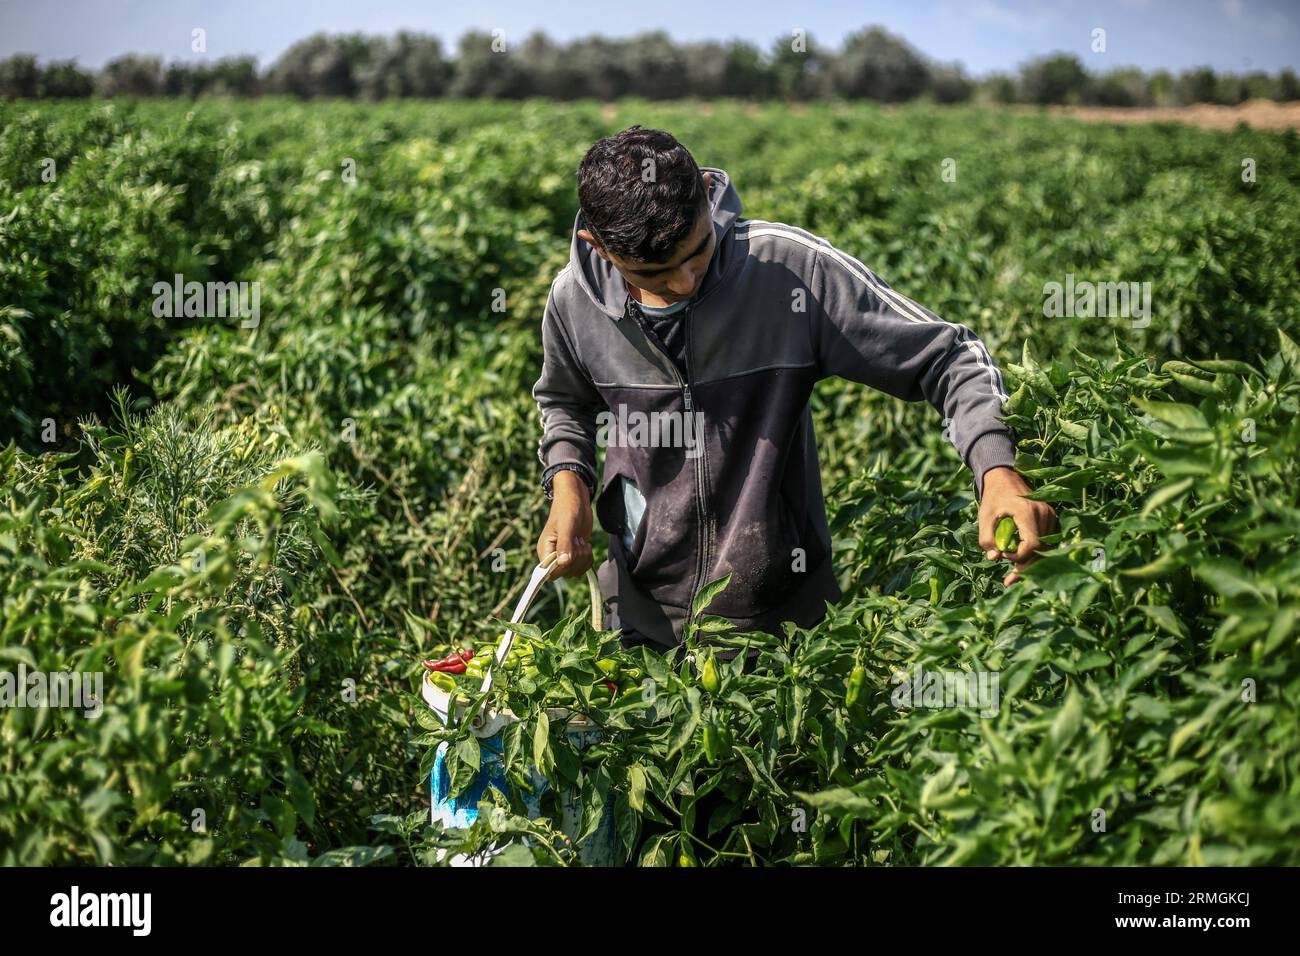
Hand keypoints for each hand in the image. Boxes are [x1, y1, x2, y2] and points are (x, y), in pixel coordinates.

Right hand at [537, 470, 593, 579]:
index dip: (562, 569)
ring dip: (583, 558)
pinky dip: (588, 558)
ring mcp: (565, 555)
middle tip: (578, 541)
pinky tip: (586, 544)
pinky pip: (583, 566)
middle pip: (565, 573)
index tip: (571, 555)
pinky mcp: (575, 553)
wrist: (576, 499)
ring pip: (575, 571)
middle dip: (576, 560)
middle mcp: (553, 555)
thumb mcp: (566, 525)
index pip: (550, 573)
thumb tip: (563, 563)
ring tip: (582, 541)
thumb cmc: (567, 508)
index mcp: (545, 549)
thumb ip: (564, 544)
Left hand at [978, 466, 1057, 586]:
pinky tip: (1020, 563)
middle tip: (1008, 582)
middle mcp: (1044, 513)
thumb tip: (994, 558)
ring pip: (1045, 548)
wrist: (1005, 477)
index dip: (1019, 557)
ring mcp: (1051, 515)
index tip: (1003, 556)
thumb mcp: (984, 517)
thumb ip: (987, 538)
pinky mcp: (1051, 518)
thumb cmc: (993, 497)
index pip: (1032, 544)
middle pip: (1041, 549)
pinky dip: (1034, 554)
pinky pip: (1046, 542)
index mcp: (1027, 511)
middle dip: (1025, 567)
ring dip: (1030, 563)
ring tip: (1012, 577)